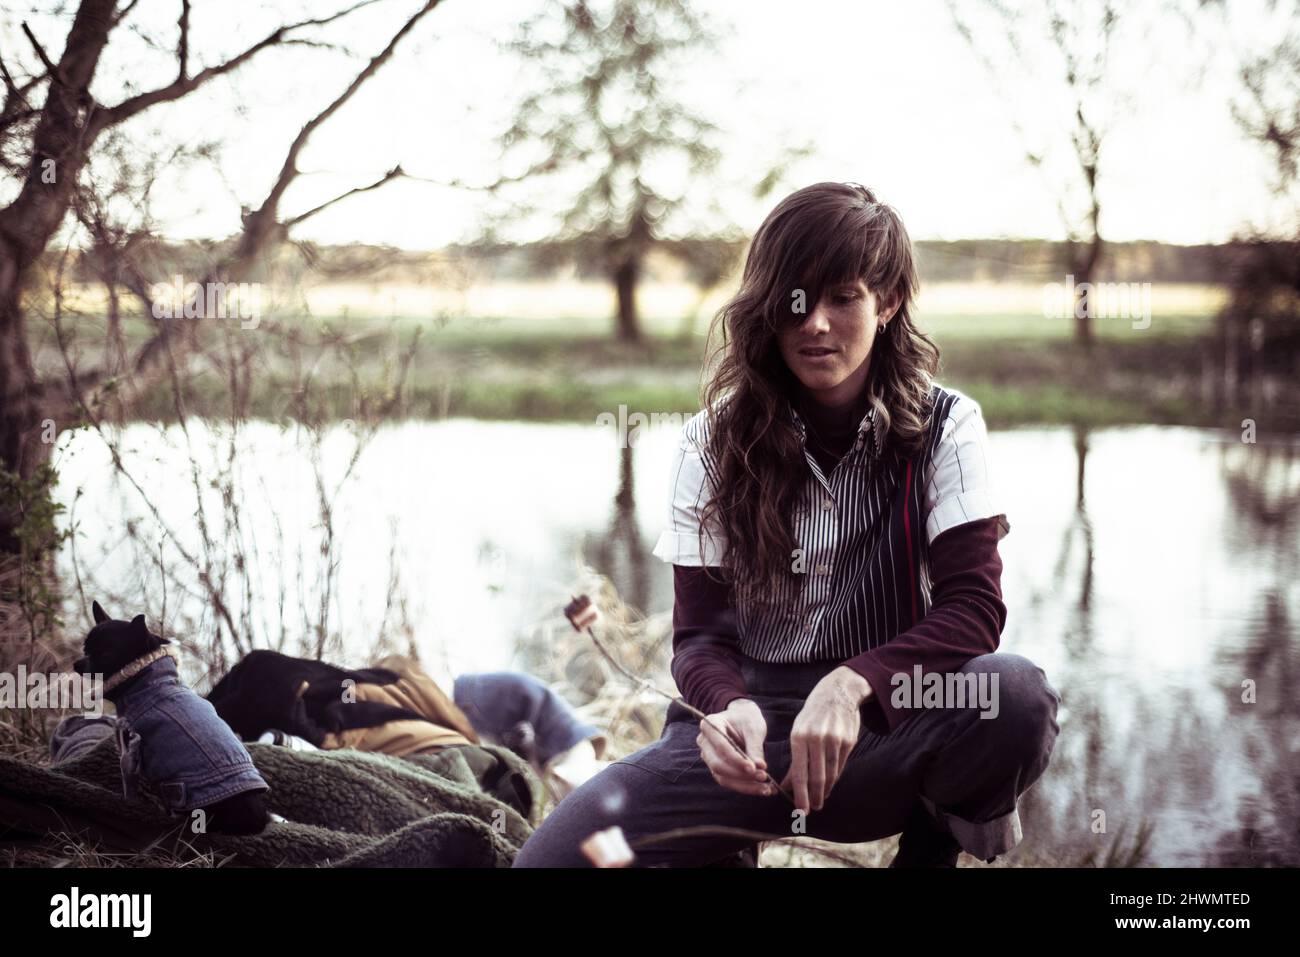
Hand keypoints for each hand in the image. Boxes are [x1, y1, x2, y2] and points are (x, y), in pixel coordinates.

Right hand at [696, 698, 771, 796]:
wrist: (743, 718)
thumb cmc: (747, 718)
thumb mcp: (753, 727)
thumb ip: (755, 746)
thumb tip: (759, 767)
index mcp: (710, 725)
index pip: (721, 746)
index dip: (737, 760)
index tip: (755, 768)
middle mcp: (704, 742)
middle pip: (718, 765)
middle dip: (741, 774)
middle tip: (763, 777)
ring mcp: (708, 756)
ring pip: (722, 777)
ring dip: (744, 785)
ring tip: (766, 788)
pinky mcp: (716, 768)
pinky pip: (728, 781)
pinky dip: (745, 787)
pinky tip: (761, 789)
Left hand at [780, 666, 872, 812]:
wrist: (838, 692)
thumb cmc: (812, 714)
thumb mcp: (798, 731)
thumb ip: (795, 759)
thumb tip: (787, 785)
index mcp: (799, 736)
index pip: (800, 772)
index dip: (800, 793)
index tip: (800, 808)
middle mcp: (817, 739)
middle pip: (817, 776)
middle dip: (813, 796)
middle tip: (811, 810)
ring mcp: (834, 740)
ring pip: (830, 773)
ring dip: (824, 790)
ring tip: (820, 800)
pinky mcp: (848, 741)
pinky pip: (840, 765)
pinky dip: (834, 778)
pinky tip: (829, 785)